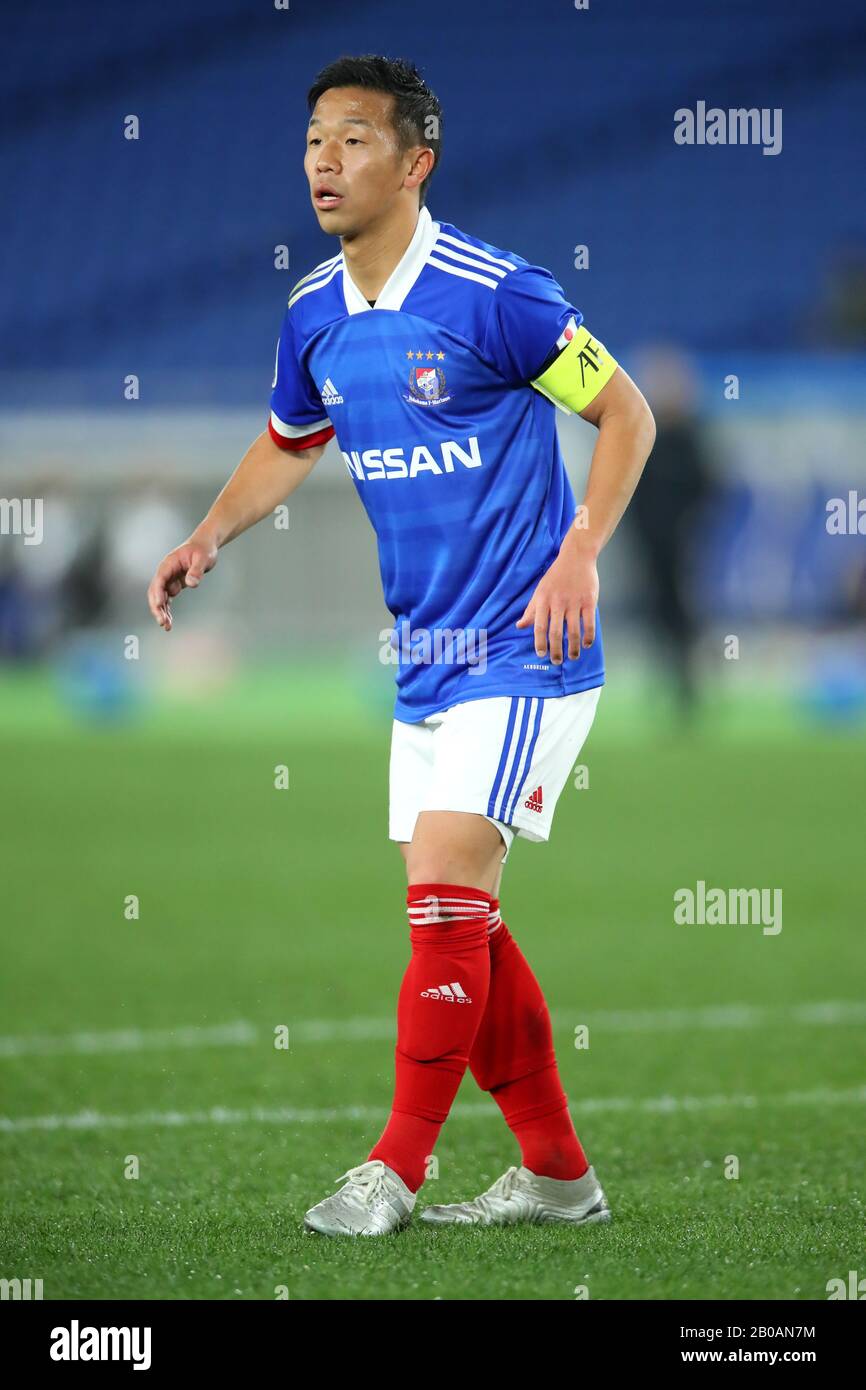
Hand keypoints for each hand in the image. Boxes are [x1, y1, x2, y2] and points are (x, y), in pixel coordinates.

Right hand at [146, 529, 218, 630]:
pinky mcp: (174, 584)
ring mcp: (169, 579)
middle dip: (157, 607)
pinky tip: (169, 622)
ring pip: (160, 598)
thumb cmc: (203, 549)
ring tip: (166, 626)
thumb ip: (196, 570)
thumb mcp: (203, 558)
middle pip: (156, 591)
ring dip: (161, 612)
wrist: (205, 545)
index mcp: (169, 563)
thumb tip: (191, 584)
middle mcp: (166, 572)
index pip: (160, 578)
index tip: (160, 604)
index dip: (158, 591)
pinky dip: (167, 610)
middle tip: (162, 622)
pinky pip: (167, 599)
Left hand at [515, 534, 598, 663]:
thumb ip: (531, 610)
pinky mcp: (589, 601)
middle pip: (556, 632)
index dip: (539, 643)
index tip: (541, 654)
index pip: (539, 627)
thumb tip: (519, 626)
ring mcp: (574, 602)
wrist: (576, 557)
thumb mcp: (539, 591)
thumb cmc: (556, 576)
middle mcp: (558, 603)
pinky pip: (589, 623)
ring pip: (574, 631)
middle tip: (556, 661)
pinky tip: (587, 644)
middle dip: (556, 650)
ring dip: (573, 648)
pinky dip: (588, 636)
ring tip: (573, 657)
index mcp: (543, 600)